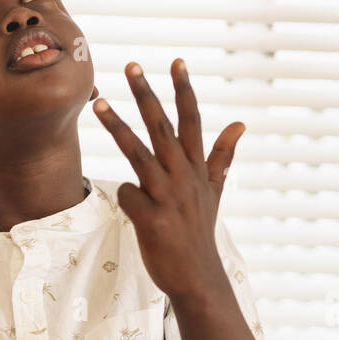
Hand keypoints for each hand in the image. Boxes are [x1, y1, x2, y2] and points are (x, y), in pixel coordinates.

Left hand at [92, 60, 244, 299]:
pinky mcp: (153, 220)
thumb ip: (222, 157)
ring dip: (118, 126)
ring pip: (139, 154)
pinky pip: (127, 195)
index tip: (176, 61)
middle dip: (146, 95)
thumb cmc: (197, 234)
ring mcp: (169, 198)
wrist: (197, 278)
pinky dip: (125, 197)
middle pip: (162, 127)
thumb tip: (239, 123)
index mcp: (197, 170)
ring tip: (99, 103)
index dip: (184, 90)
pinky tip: (132, 209)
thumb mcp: (214, 194)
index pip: (192, 121)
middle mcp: (185, 178)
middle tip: (131, 66)